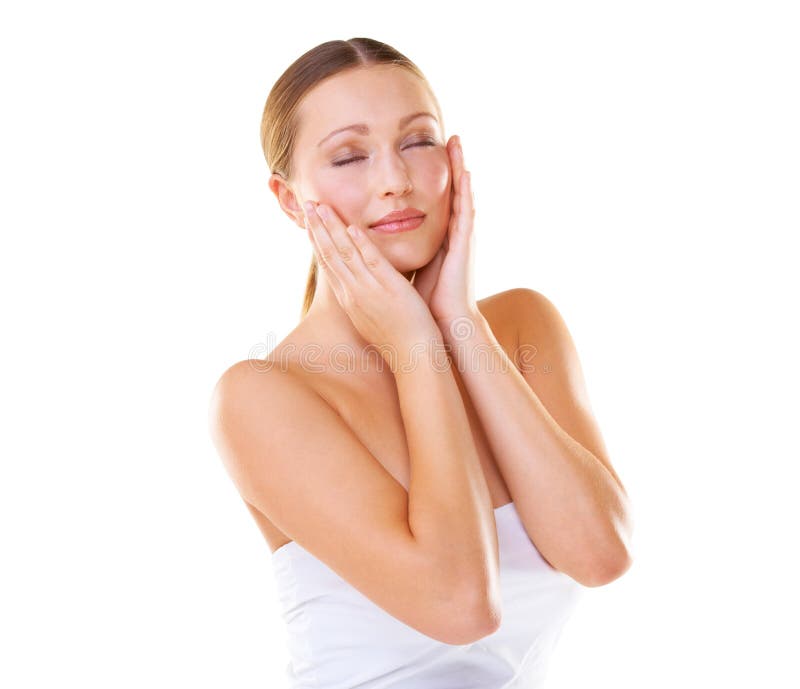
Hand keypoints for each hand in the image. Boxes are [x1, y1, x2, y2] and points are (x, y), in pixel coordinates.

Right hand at [303, 200, 440, 359]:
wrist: (413, 357)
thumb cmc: (398, 338)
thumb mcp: (372, 317)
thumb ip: (365, 298)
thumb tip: (361, 287)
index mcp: (349, 299)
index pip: (328, 265)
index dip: (317, 241)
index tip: (309, 222)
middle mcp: (353, 293)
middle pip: (329, 255)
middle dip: (317, 228)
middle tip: (306, 204)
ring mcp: (368, 291)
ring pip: (344, 254)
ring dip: (331, 228)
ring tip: (320, 207)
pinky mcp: (388, 289)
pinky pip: (371, 262)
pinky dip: (360, 245)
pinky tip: (352, 228)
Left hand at [412, 134, 477, 325]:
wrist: (442, 326)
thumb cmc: (424, 304)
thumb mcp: (405, 270)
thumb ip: (394, 255)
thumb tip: (371, 245)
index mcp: (436, 240)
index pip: (433, 202)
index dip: (429, 178)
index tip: (423, 154)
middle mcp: (450, 235)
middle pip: (448, 191)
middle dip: (448, 164)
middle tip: (446, 135)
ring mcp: (459, 239)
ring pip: (460, 194)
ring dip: (459, 167)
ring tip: (457, 140)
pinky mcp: (464, 246)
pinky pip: (465, 212)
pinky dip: (465, 191)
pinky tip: (466, 171)